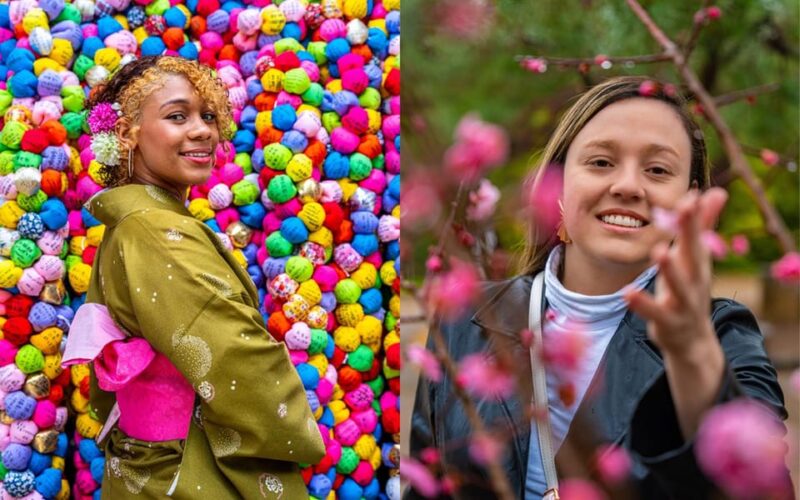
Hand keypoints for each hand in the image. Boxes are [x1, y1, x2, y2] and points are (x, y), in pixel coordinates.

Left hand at [624, 187, 728, 358]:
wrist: (692, 340)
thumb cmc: (690, 289)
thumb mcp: (696, 258)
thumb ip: (703, 226)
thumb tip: (718, 191)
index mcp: (698, 263)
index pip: (697, 235)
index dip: (695, 215)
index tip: (691, 194)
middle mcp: (696, 280)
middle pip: (694, 253)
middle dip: (690, 231)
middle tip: (685, 208)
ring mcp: (684, 303)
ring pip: (679, 285)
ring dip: (670, 268)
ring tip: (659, 250)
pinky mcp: (668, 322)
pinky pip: (655, 313)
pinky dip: (642, 303)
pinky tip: (627, 292)